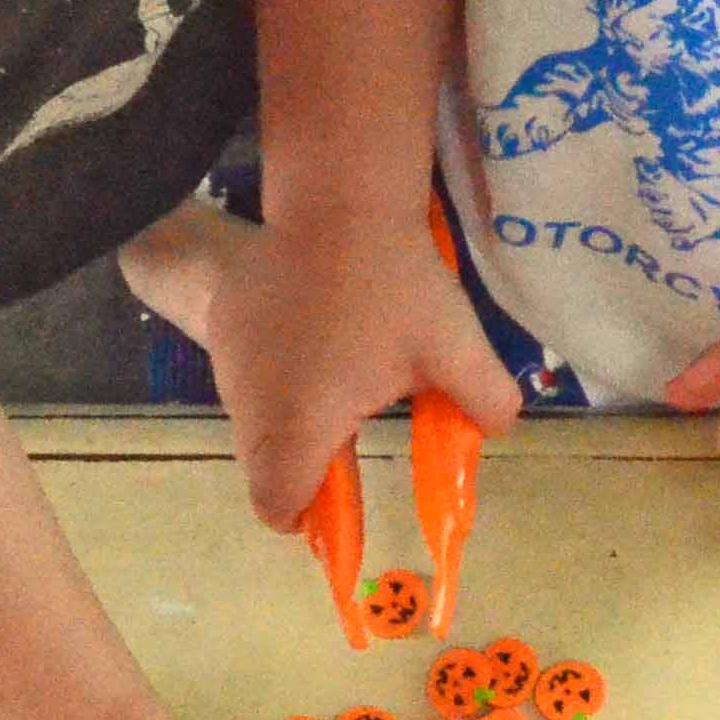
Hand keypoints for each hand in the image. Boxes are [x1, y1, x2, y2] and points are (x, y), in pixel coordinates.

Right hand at [201, 211, 520, 531]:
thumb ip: (485, 401)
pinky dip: (272, 378)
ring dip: (288, 421)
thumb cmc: (395, 284)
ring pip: (251, 423)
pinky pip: (244, 377)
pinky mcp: (222, 326)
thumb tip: (497, 429)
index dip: (308, 518)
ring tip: (336, 377)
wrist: (338, 200)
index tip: (340, 500)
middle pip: (262, 470)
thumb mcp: (456, 347)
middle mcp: (251, 405)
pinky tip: (312, 339)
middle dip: (302, 470)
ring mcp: (227, 364)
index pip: (278, 507)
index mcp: (300, 425)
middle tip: (350, 439)